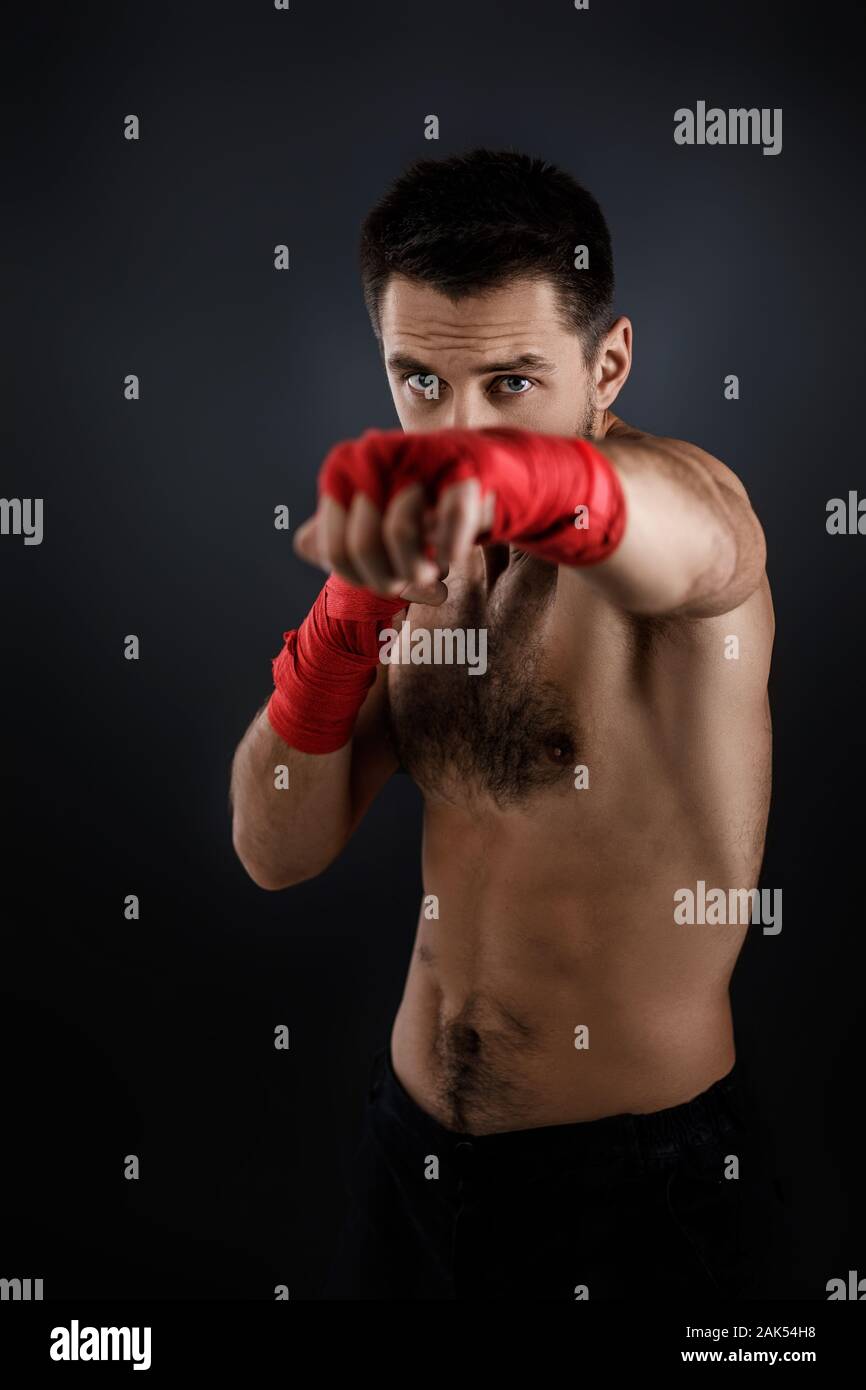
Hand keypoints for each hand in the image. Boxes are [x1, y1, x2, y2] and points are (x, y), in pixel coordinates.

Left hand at [293, 429, 498, 602]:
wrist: (478, 472)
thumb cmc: (417, 499)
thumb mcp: (373, 514)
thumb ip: (336, 529)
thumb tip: (302, 544)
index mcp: (343, 469)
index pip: (334, 548)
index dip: (357, 577)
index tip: (376, 580)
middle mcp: (373, 456)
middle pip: (362, 544)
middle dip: (387, 578)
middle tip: (407, 582)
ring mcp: (418, 459)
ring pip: (400, 530)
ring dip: (418, 570)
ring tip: (430, 573)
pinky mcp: (462, 468)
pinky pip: (450, 518)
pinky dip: (451, 549)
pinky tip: (452, 556)